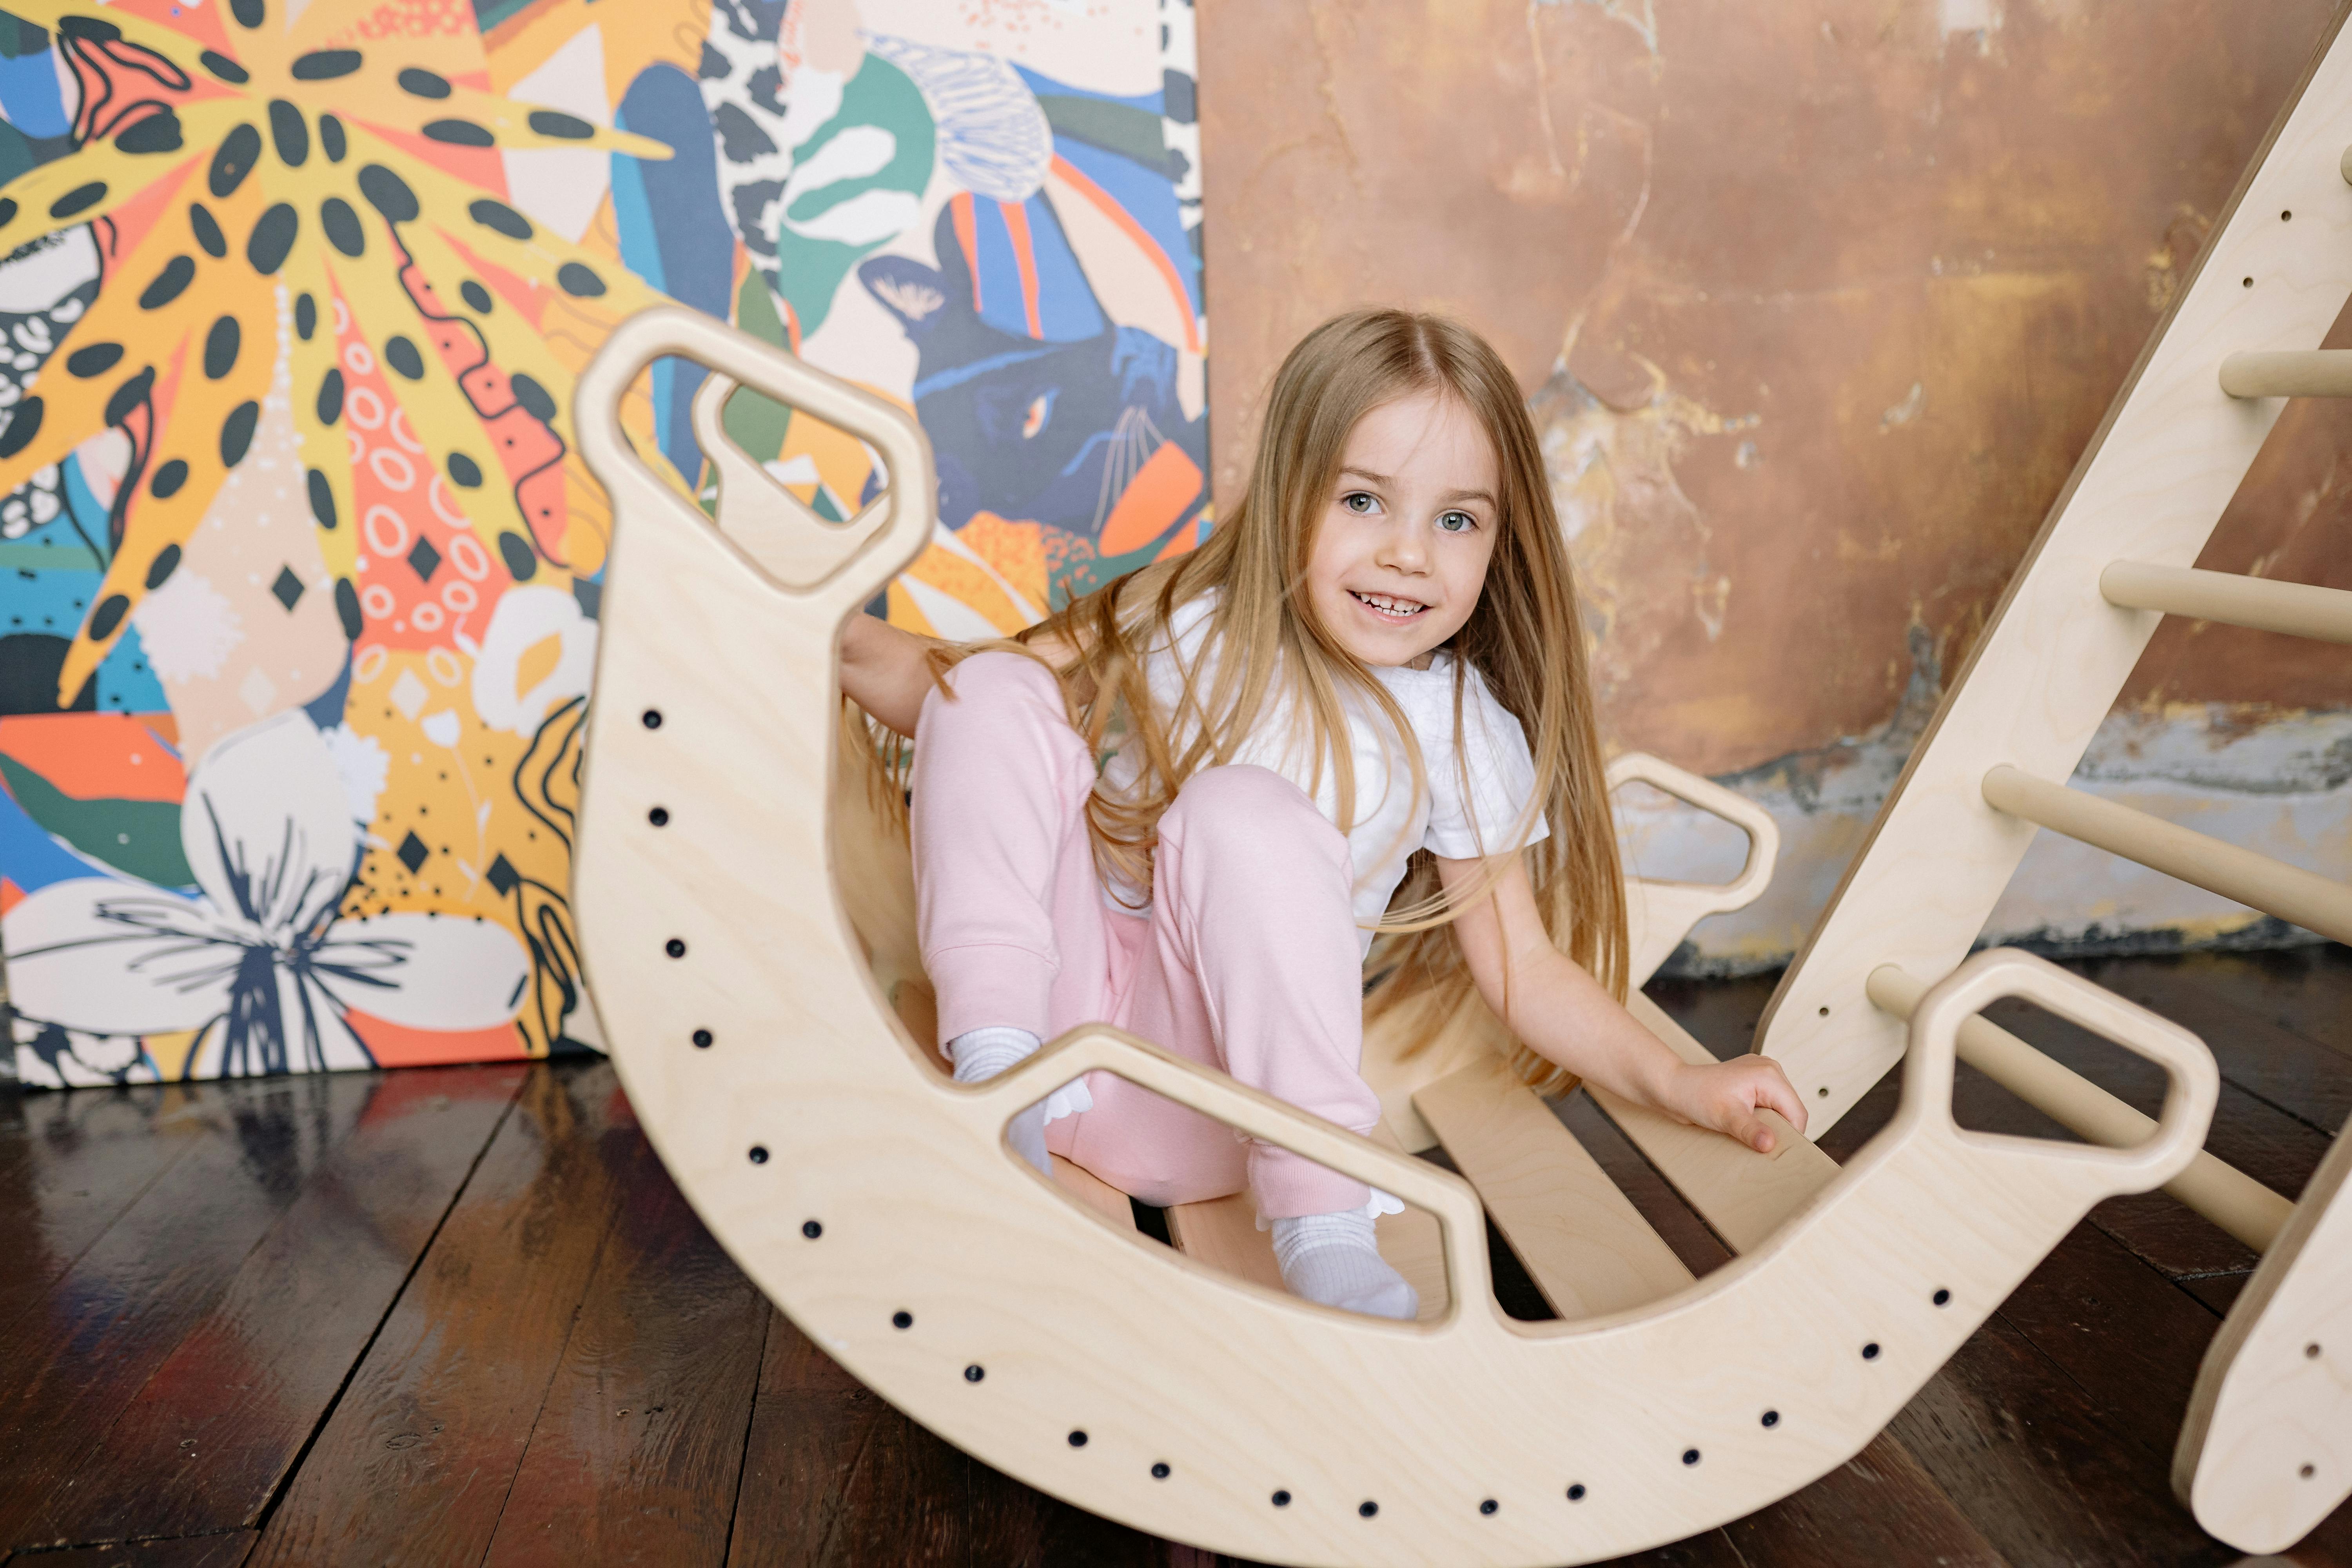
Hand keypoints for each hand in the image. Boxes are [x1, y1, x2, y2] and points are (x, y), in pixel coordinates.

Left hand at [1660, 1056, 1808, 1152]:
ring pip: (1782, 1109)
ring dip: (1771, 1125)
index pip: (1796, 1113)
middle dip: (1780, 1130)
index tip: (1776, 1153)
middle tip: (1763, 1146)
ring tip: (1753, 1135)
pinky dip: (1763, 1119)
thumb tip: (1770, 1145)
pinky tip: (1749, 1126)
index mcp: (1769, 1074)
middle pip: (1791, 1110)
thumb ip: (1750, 1130)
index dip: (1790, 1135)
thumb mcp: (1725, 1117)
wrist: (1675, 1087)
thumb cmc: (1696, 1096)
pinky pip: (1770, 1104)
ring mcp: (1763, 1074)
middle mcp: (1770, 1070)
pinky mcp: (1755, 1082)